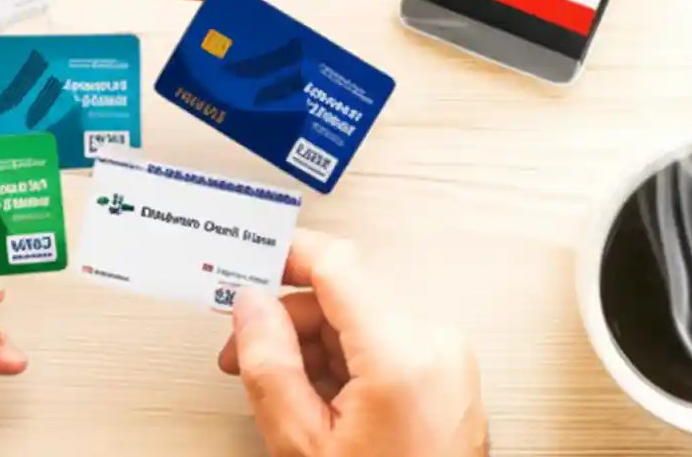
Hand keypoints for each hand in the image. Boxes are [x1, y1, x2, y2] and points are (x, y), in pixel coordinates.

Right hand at [219, 230, 488, 456]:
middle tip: (243, 351)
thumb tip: (251, 307)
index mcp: (402, 354)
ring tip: (281, 390)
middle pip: (342, 297)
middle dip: (286, 320)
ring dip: (312, 344)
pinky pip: (384, 345)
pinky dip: (344, 362)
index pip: (337, 264)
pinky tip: (318, 399)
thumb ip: (268, 364)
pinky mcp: (448, 375)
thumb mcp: (302, 444)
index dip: (285, 254)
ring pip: (360, 321)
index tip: (250, 256)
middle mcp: (434, 345)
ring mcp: (447, 359)